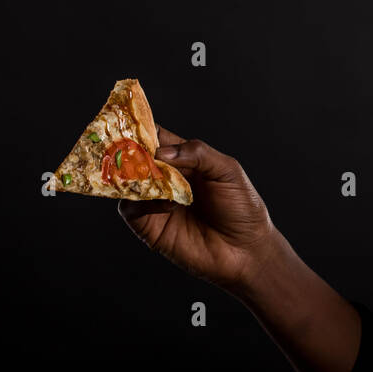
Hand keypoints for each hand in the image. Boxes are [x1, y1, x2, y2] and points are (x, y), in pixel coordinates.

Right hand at [117, 125, 279, 291]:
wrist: (246, 250)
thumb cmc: (242, 208)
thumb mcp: (227, 171)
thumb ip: (198, 153)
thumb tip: (161, 152)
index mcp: (184, 160)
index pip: (155, 137)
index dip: (141, 128)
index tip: (131, 121)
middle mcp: (165, 179)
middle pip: (134, 159)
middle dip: (127, 151)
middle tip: (127, 148)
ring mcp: (155, 202)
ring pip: (126, 183)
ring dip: (133, 177)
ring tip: (150, 176)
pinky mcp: (150, 227)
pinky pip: (131, 209)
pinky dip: (144, 202)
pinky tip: (168, 203)